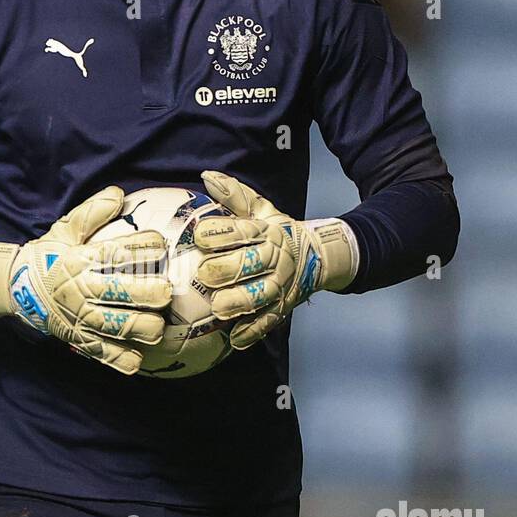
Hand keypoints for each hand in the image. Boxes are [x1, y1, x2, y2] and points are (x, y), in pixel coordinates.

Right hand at [0, 186, 172, 374]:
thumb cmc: (49, 255)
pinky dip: (120, 359)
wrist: (17, 289)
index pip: (113, 252)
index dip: (140, 247)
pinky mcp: (79, 338)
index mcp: (80, 260)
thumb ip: (92, 212)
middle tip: (166, 291)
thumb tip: (119, 194)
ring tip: (158, 326)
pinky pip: (102, 353)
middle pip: (119, 293)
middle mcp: (81, 290)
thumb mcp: (66, 229)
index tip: (161, 243)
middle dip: (147, 293)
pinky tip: (137, 359)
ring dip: (140, 328)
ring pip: (115, 326)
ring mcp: (80, 317)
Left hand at [193, 170, 355, 349]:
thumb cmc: (276, 231)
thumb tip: (207, 176)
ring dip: (240, 302)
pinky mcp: (282, 308)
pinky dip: (253, 331)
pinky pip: (268, 322)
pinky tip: (235, 339)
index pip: (244, 231)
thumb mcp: (260, 210)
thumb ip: (234, 196)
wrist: (316, 257)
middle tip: (205, 273)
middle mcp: (275, 259)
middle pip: (252, 264)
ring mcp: (280, 286)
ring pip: (261, 295)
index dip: (222, 233)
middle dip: (228, 269)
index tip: (200, 235)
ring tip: (218, 308)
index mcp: (267, 232)